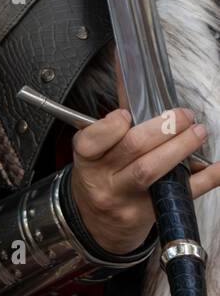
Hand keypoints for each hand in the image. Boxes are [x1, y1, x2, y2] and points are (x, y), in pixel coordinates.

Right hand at [71, 106, 219, 254]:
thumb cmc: (100, 178)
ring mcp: (127, 197)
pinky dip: (205, 179)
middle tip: (182, 115)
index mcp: (88, 160)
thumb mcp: (94, 152)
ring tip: (198, 132)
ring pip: (152, 170)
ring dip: (179, 148)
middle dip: (161, 128)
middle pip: (131, 150)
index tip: (126, 113)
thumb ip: (113, 117)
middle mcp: (105, 179)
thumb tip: (127, 71)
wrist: (100, 224)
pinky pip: (181, 194)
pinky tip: (217, 166)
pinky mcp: (151, 212)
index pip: (92, 141)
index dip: (110, 126)